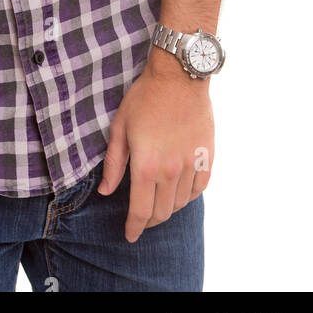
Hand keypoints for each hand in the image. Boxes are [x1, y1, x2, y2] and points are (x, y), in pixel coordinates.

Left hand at [97, 56, 213, 241]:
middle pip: (162, 213)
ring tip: (157, 204)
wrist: (179, 77)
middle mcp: (171, 171)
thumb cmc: (145, 98)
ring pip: (180, 203)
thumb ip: (114, 164)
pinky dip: (187, 197)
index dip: (134, 228)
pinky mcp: (207, 157)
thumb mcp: (120, 127)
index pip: (141, 212)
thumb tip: (105, 191)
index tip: (130, 235)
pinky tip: (179, 192)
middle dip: (149, 222)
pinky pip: (199, 189)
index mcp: (146, 165)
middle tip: (141, 221)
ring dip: (168, 209)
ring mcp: (191, 165)